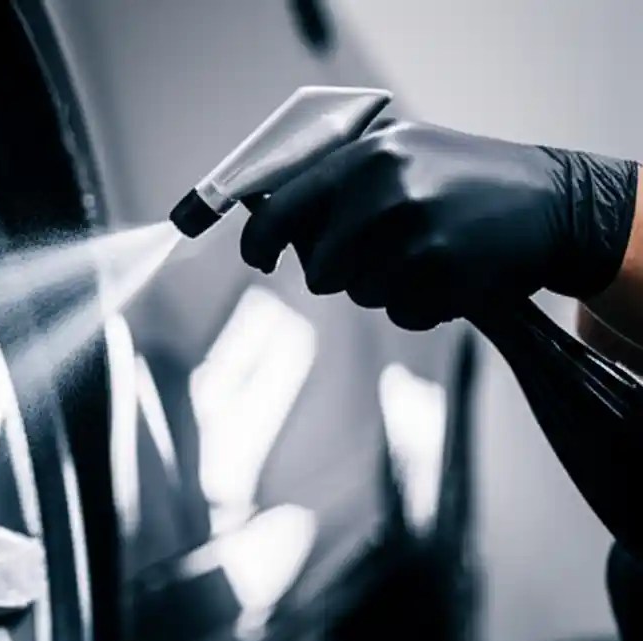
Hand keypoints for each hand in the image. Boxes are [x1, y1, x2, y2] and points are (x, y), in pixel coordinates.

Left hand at [240, 121, 637, 329]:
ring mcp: (420, 236)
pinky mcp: (449, 277)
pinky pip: (403, 315)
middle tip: (378, 252)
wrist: (552, 201)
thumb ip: (336, 179)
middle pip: (320, 271)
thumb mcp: (398, 153)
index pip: (282, 209)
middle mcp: (388, 192)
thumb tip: (264, 214)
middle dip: (341, 272)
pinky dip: (420, 307)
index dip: (260, 241)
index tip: (260, 259)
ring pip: (361, 295)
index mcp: (366, 155)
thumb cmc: (458, 179)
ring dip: (385, 287)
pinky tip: (448, 274)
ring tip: (424, 254)